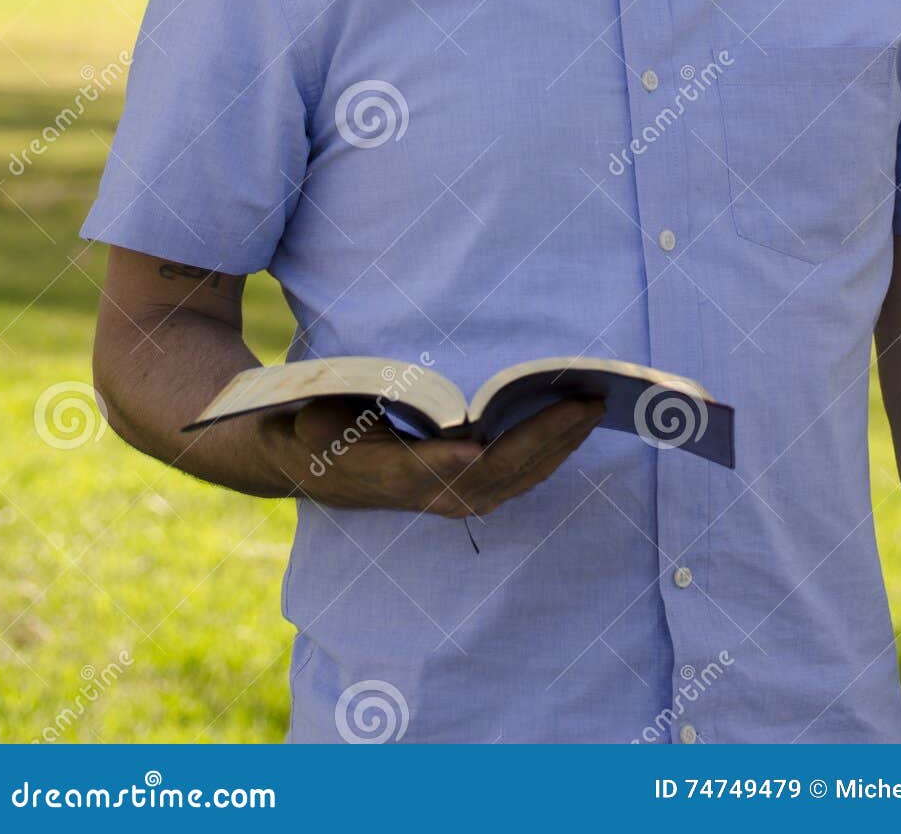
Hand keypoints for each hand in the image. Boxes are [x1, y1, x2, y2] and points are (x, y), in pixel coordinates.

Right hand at [287, 393, 605, 516]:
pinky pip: (515, 479)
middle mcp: (425, 494)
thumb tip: (328, 413)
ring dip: (557, 447)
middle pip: (493, 473)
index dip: (449, 462)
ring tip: (593, 410)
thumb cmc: (311, 426)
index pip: (423, 471)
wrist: (308, 464)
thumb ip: (324, 417)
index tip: (475, 445)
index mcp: (384, 473)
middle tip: (586, 403)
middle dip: (544, 439)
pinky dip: (548, 455)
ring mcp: (449, 499)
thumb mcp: (309, 414)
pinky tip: (573, 430)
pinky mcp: (464, 493)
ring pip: (514, 479)